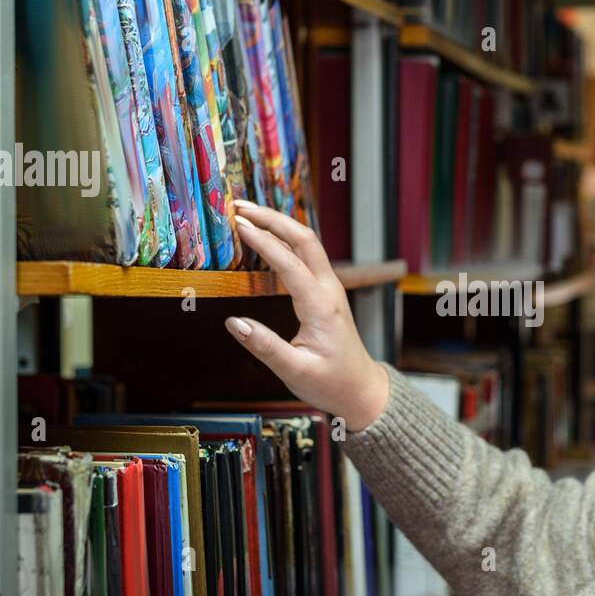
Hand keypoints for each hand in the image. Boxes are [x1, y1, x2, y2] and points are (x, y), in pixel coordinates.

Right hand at [224, 199, 389, 431]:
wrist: (361, 389)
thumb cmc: (331, 383)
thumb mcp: (295, 371)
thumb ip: (265, 347)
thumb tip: (233, 323)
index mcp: (321, 306)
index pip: (289, 264)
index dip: (264, 241)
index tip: (239, 225)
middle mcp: (329, 290)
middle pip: (304, 239)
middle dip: (272, 218)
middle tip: (239, 206)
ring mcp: (330, 288)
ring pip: (307, 243)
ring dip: (279, 224)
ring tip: (247, 213)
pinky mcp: (326, 291)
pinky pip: (307, 255)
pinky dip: (286, 238)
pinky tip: (267, 236)